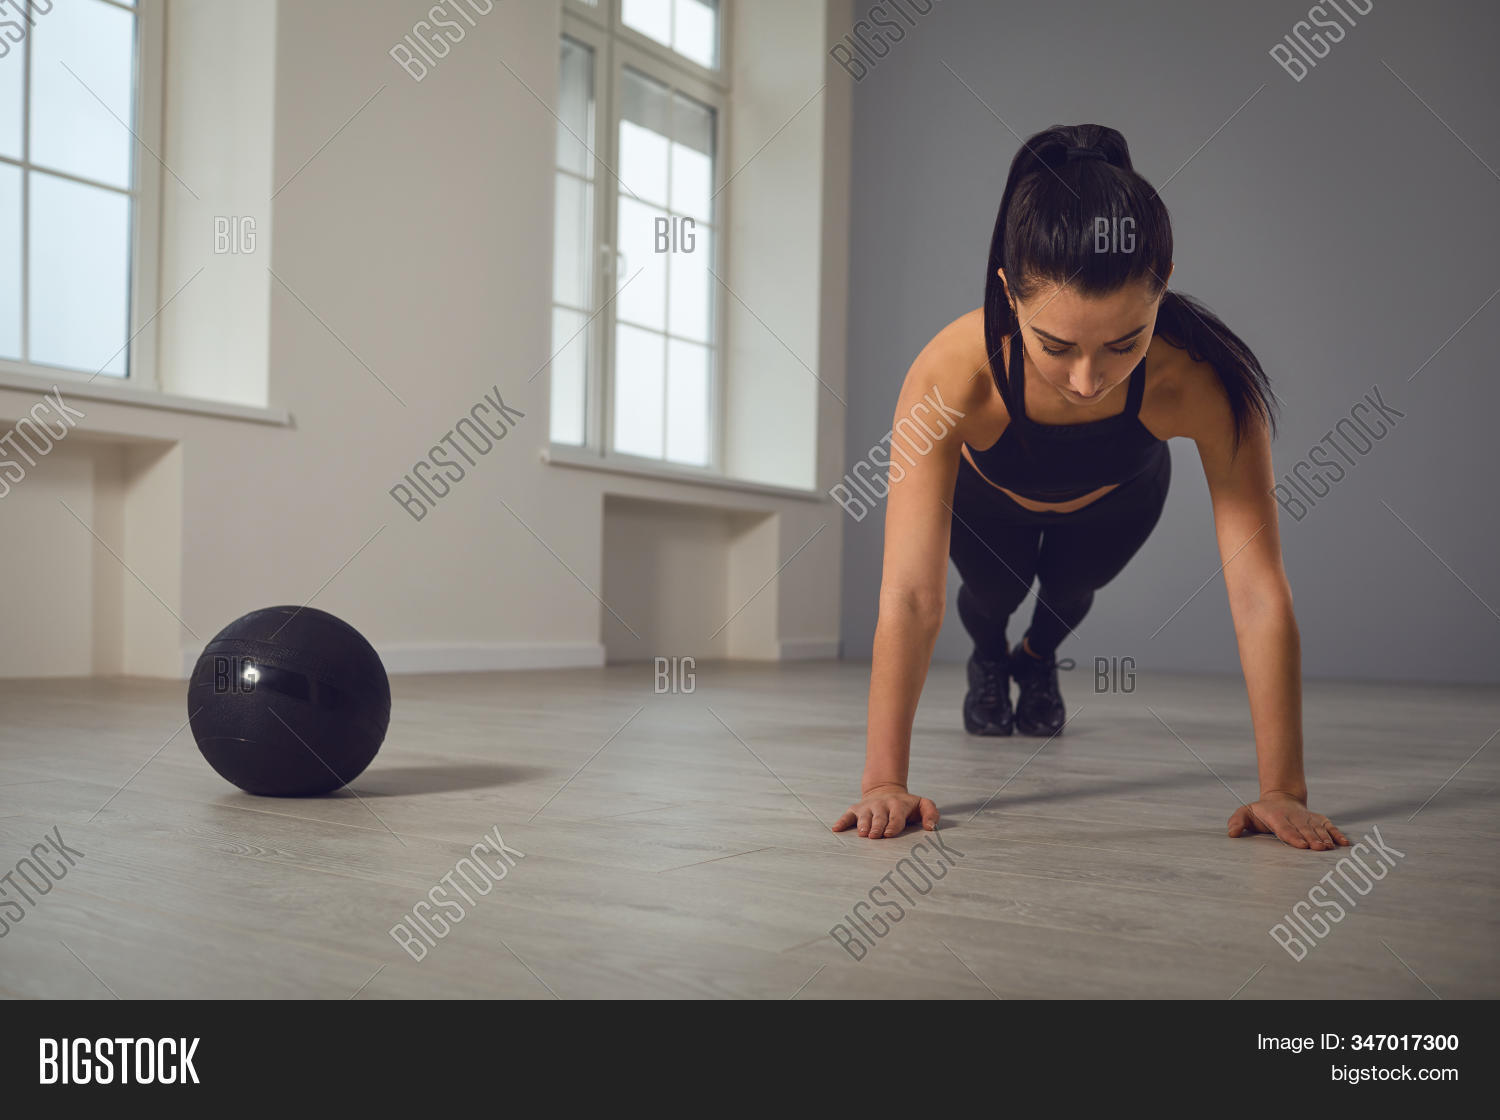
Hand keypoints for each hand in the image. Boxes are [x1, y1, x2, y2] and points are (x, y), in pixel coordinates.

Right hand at [833, 784, 938, 838]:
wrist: (886, 790)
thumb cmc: (907, 805)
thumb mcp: (923, 804)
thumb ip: (931, 814)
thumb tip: (930, 828)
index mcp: (898, 805)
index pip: (896, 817)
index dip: (893, 825)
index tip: (889, 834)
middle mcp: (881, 805)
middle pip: (879, 818)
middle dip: (876, 826)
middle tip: (874, 836)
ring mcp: (868, 807)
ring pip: (864, 817)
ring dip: (862, 825)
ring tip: (862, 834)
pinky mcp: (856, 809)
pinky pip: (847, 816)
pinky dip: (842, 822)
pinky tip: (836, 829)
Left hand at [1227, 792, 1349, 850]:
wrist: (1280, 799)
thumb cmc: (1261, 813)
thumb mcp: (1246, 813)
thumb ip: (1238, 822)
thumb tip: (1231, 833)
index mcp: (1278, 819)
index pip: (1286, 829)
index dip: (1293, 837)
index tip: (1301, 845)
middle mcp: (1296, 819)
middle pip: (1304, 831)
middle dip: (1312, 840)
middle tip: (1318, 849)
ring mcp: (1309, 820)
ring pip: (1318, 830)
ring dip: (1325, 839)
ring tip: (1330, 848)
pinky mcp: (1319, 821)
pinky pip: (1330, 827)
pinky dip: (1337, 834)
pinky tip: (1345, 844)